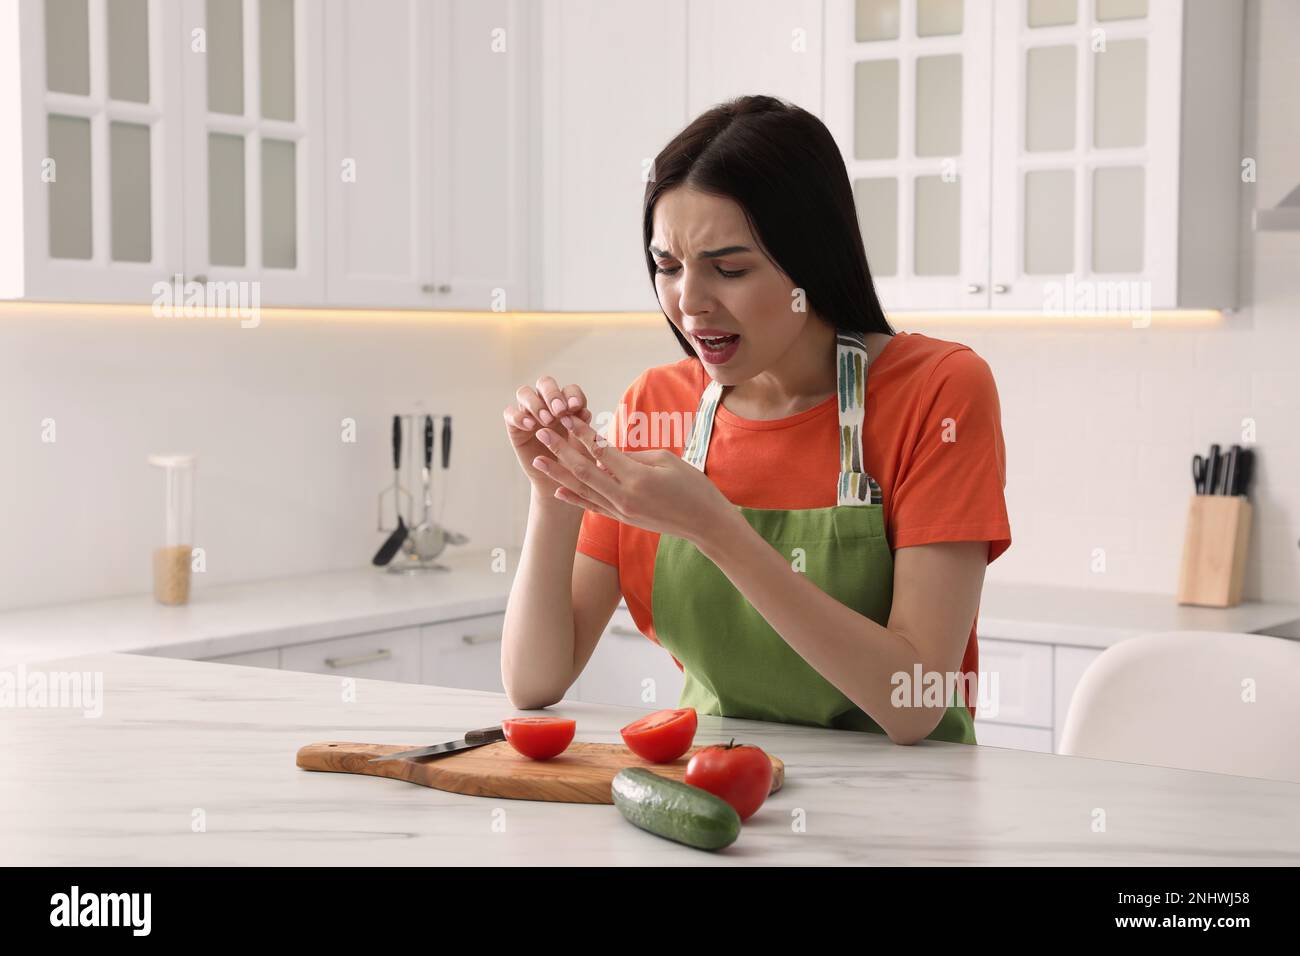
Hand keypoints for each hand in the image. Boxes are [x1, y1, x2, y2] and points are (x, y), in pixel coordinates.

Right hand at [503, 376, 592, 497]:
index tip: (576, 407)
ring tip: (546, 421)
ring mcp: (529, 413)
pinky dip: (519, 416)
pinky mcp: (514, 425)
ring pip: (525, 393)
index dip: (572, 395)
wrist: (557, 481)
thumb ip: (583, 430)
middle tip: (560, 411)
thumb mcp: (583, 448)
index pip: (569, 389)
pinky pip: (510, 413)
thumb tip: (584, 412)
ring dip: (536, 404)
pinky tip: (530, 426)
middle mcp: (546, 404)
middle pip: (545, 383)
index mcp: (567, 405)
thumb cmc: (574, 462)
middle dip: (552, 394)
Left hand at [531, 413, 736, 545]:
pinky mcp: (622, 520)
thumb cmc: (693, 486)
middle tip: (541, 432)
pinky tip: (557, 490)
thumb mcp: (666, 460)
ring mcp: (621, 511)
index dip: (582, 433)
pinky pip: (593, 507)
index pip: (601, 450)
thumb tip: (609, 452)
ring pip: (583, 489)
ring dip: (558, 473)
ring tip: (538, 460)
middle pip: (584, 469)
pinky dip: (574, 498)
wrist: (705, 523)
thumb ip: (634, 455)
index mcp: (637, 476)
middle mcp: (624, 496)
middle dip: (560, 449)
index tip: (567, 418)